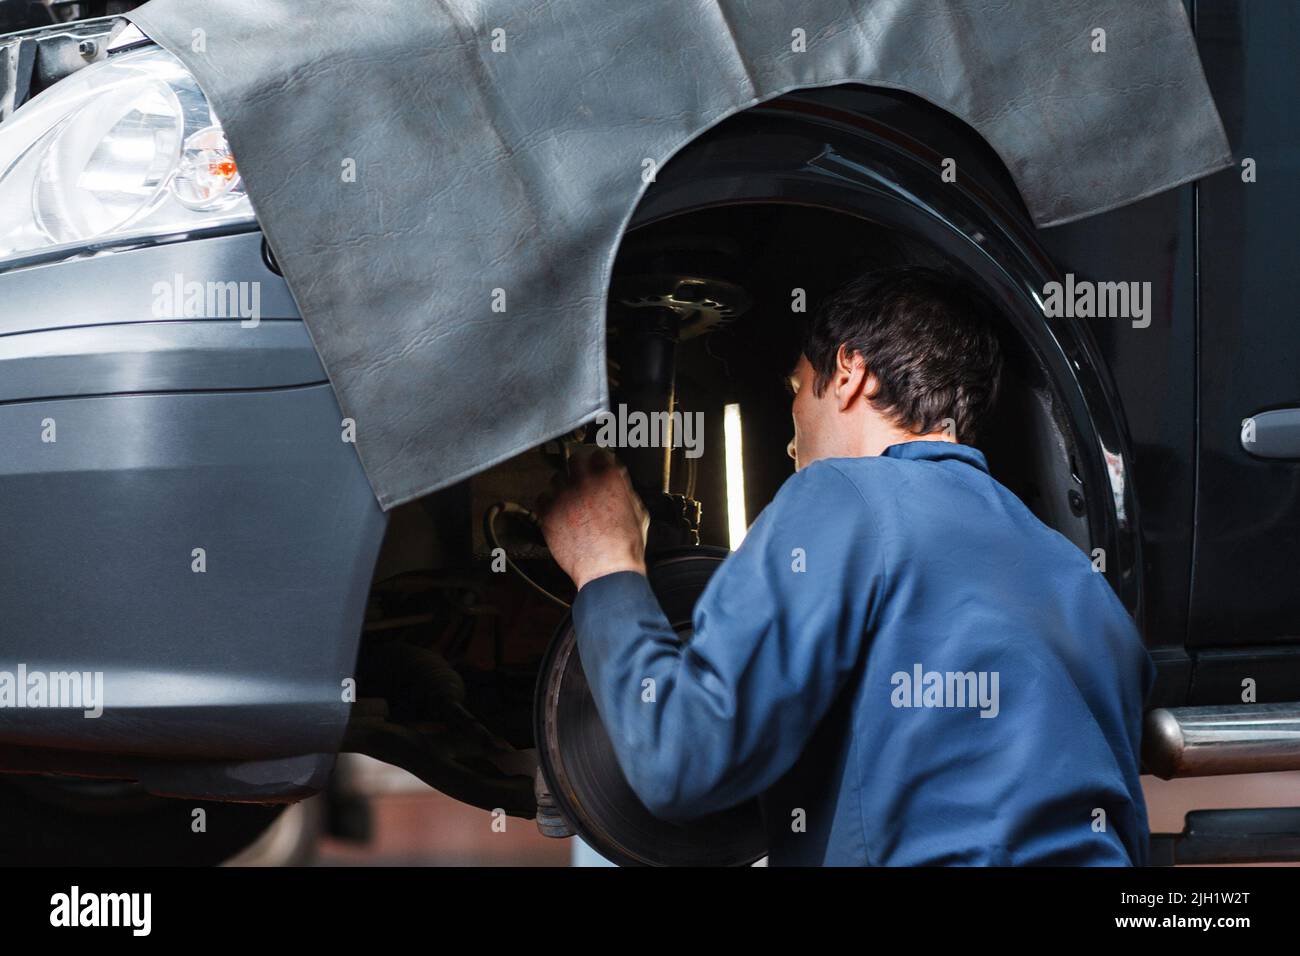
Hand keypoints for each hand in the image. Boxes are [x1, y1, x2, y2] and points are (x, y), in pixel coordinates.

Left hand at [539, 448, 648, 590]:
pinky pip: (542, 498)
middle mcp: (584, 483)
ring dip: (563, 486)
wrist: (607, 571)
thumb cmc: (624, 547)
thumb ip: (626, 490)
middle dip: (579, 469)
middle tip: (582, 479)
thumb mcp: (638, 512)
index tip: (598, 467)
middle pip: (574, 460)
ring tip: (570, 499)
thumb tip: (619, 480)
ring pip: (556, 478)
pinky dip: (548, 502)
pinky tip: (558, 510)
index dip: (599, 462)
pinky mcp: (549, 514)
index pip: (599, 454)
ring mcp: (563, 498)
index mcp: (609, 479)